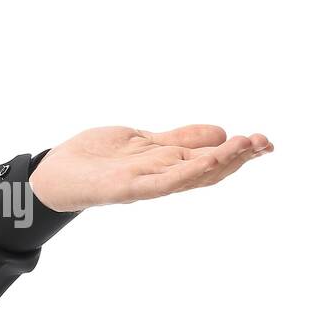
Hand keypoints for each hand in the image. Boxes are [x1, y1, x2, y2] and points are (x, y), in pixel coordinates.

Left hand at [29, 124, 273, 212]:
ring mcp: (145, 183)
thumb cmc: (95, 158)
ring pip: (189, 176)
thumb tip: (219, 131)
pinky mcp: (126, 188)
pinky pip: (160, 183)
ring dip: (219, 163)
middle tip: (265, 143)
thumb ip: (178, 138)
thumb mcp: (142, 140)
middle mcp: (160, 176)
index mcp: (166, 164)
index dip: (238, 152)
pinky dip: (184, 174)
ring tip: (245, 147)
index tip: (265, 142)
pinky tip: (204, 163)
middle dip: (238, 157)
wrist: (54, 175)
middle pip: (207, 169)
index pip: (209, 159)